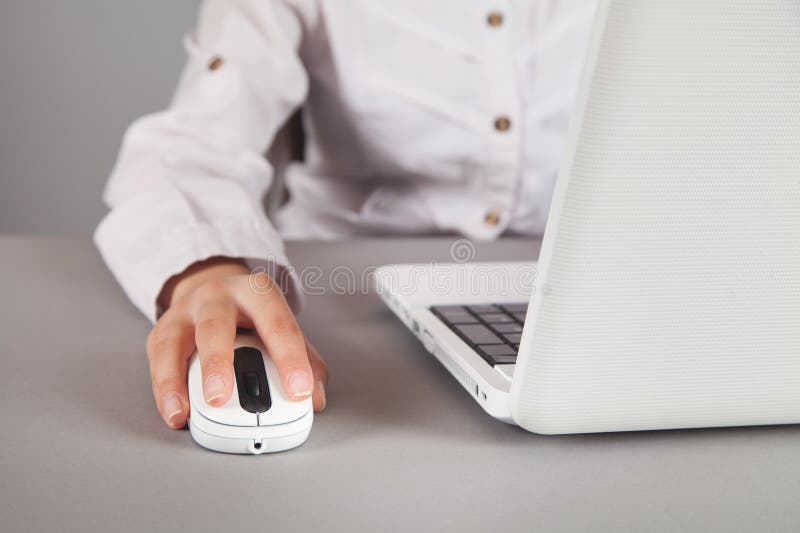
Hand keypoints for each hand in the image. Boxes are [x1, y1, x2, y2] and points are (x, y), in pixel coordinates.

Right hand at [147, 257, 327, 428]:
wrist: (217, 292)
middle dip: (217, 363)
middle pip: (215, 325)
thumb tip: (315, 398)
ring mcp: (185, 311)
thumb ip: (304, 360)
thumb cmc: (254, 317)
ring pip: (174, 341)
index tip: (298, 392)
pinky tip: (174, 413)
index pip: (278, 323)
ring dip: (175, 379)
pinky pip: (158, 360)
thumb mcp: (282, 327)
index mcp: (257, 293)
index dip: (290, 359)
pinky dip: (164, 390)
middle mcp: (218, 297)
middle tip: (222, 398)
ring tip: (183, 412)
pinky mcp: (162, 330)